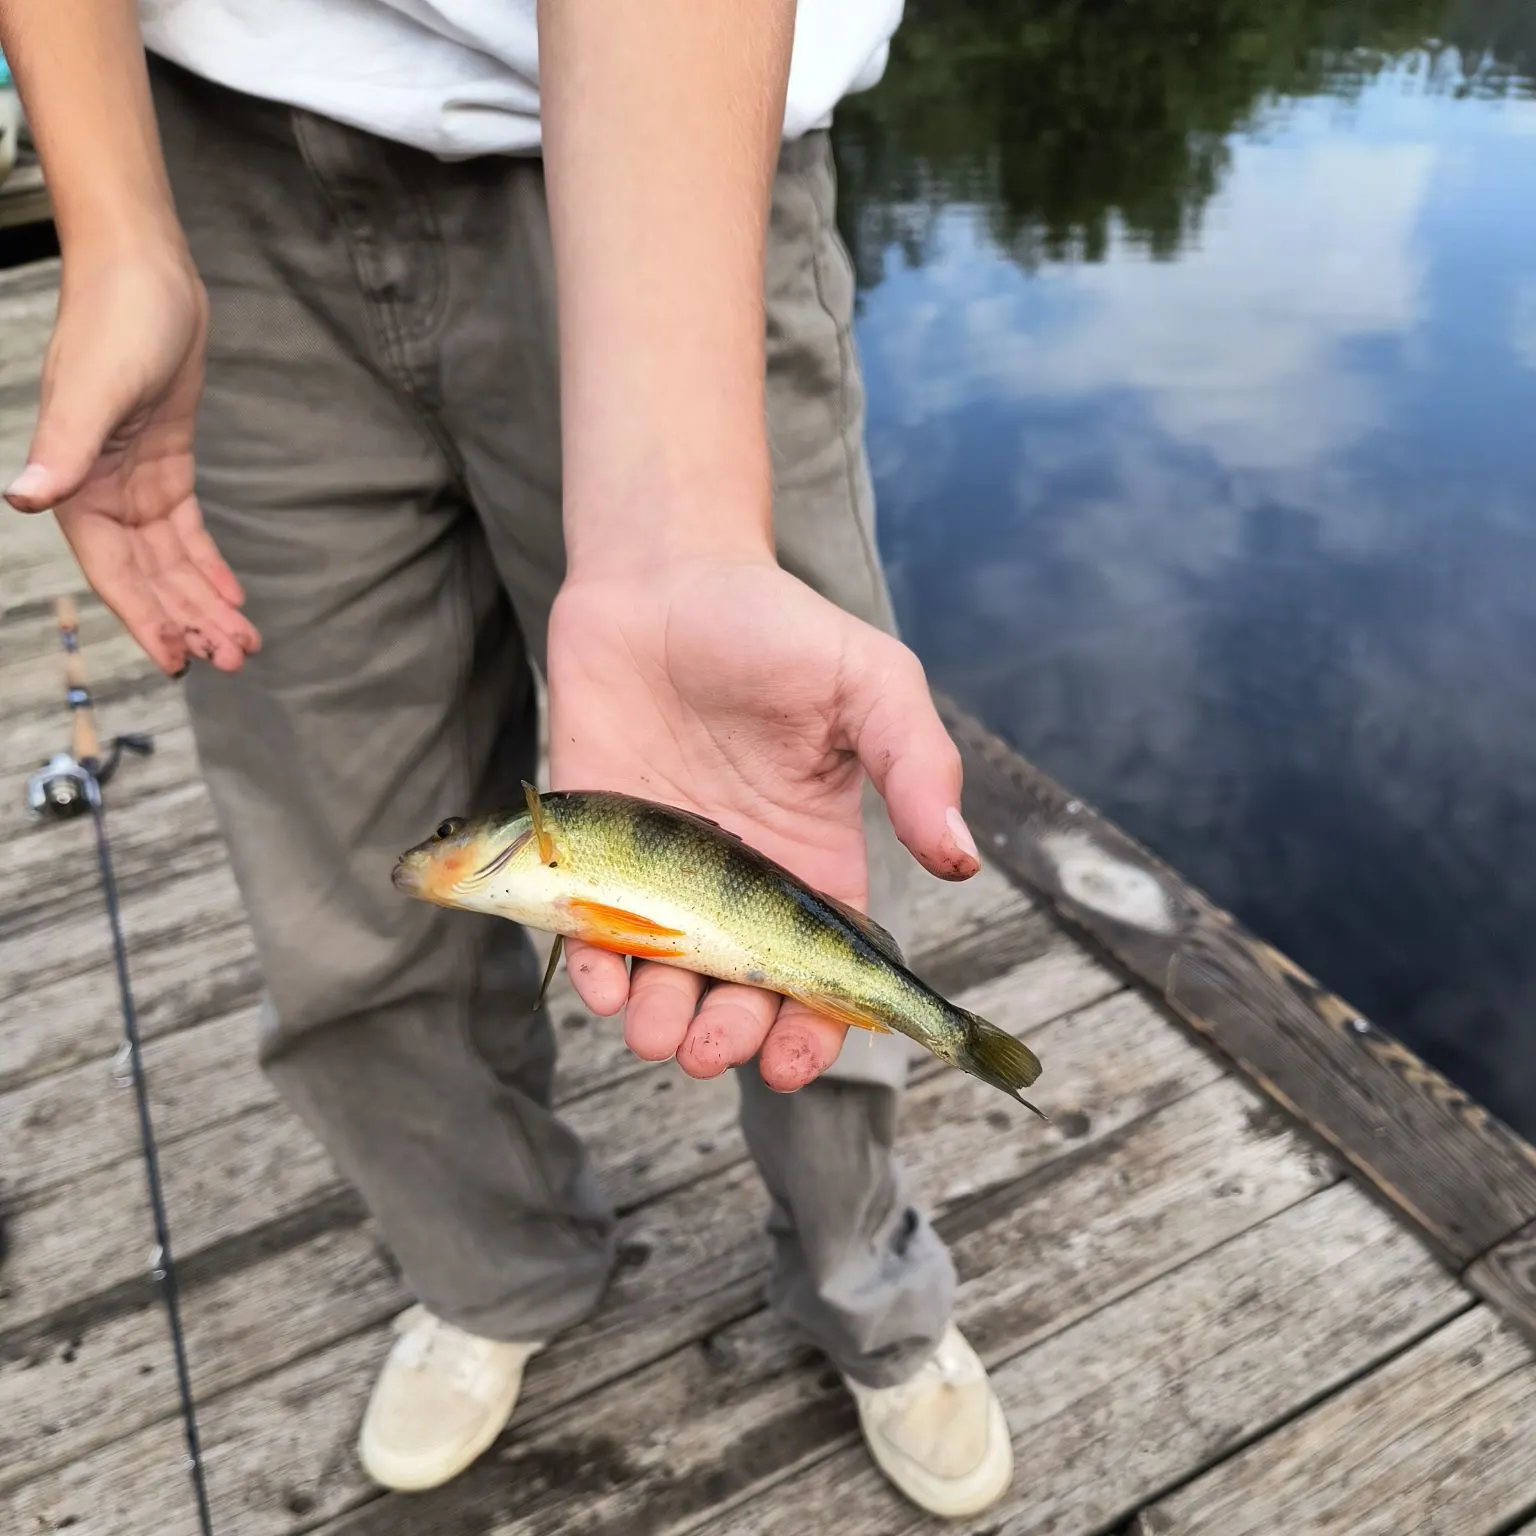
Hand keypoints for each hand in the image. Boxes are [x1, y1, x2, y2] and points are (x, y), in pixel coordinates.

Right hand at [4, 247, 259, 672]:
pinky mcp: (165, 462)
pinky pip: (185, 530)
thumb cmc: (117, 319)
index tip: (179, 662)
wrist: (145, 269)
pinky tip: (231, 596)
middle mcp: (101, 491)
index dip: (145, 620)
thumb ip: (63, 450)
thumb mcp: (95, 388)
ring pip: (171, 561)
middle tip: (234, 658)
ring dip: (203, 602)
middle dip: (188, 621)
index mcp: (77, 485)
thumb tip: (26, 499)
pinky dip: (208, 564)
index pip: (114, 572)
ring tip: (243, 641)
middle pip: (149, 577)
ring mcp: (133, 479)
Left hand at [546, 555, 980, 1091]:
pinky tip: (603, 981)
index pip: (821, 973)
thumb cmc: (776, 628)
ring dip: (660, 1024)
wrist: (663, 575)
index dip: (815, 1028)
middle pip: (740, 995)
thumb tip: (962, 860)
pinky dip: (594, 969)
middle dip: (730, 1036)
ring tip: (658, 1030)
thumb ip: (917, 765)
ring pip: (663, 982)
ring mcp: (661, 873)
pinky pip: (590, 932)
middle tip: (713, 1043)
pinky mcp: (591, 851)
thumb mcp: (870, 682)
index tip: (795, 1060)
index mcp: (814, 861)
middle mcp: (738, 884)